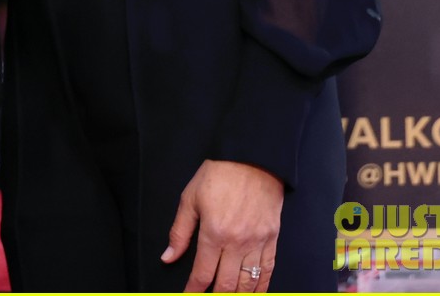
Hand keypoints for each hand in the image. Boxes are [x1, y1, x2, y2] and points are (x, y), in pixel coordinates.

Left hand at [161, 159, 282, 291]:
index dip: (194, 290)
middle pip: (226, 285)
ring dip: (237, 295)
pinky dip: (261, 287)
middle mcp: (236, 242)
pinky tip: (253, 293)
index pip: (202, 273)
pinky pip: (267, 271)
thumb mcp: (191, 197)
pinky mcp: (272, 239)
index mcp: (213, 232)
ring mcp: (257, 242)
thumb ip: (180, 231)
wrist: (251, 157)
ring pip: (247, 283)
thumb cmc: (219, 174)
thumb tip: (168, 256)